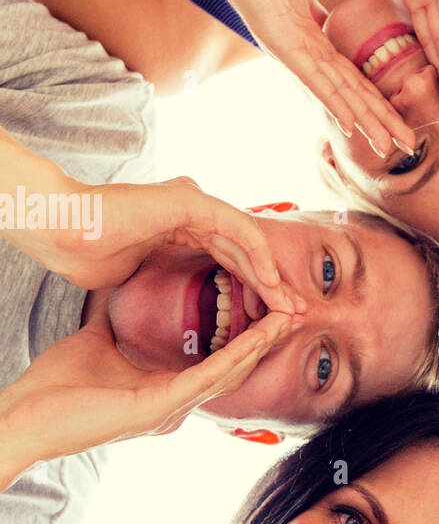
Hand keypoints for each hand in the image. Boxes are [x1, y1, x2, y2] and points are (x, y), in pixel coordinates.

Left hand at [0, 308, 293, 486]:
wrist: (25, 418)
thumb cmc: (53, 390)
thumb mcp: (95, 343)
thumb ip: (114, 324)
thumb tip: (116, 297)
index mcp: (162, 393)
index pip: (214, 362)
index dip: (244, 336)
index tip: (264, 307)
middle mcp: (173, 406)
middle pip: (232, 369)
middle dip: (264, 339)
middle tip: (292, 312)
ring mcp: (168, 411)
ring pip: (228, 374)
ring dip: (260, 346)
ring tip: (285, 319)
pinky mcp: (157, 410)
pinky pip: (205, 379)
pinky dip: (233, 357)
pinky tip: (254, 337)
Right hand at [13, 175, 302, 309]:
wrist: (59, 230)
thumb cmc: (83, 254)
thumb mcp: (130, 276)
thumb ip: (154, 280)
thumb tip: (154, 305)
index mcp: (176, 229)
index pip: (225, 261)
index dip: (249, 290)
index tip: (266, 321)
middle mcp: (189, 214)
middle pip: (242, 252)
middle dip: (269, 285)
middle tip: (293, 316)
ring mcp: (192, 204)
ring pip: (245, 242)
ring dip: (270, 275)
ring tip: (290, 305)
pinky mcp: (191, 202)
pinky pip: (237, 229)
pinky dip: (256, 254)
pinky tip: (271, 281)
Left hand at [192, 0, 415, 156]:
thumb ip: (314, 13)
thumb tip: (329, 23)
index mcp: (307, 42)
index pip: (351, 77)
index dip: (377, 99)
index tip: (401, 118)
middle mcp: (299, 54)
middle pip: (349, 92)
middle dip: (379, 120)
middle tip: (408, 146)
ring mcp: (289, 49)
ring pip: (336, 91)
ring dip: (363, 120)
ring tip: (386, 146)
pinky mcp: (278, 40)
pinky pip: (311, 75)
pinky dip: (332, 100)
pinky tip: (349, 122)